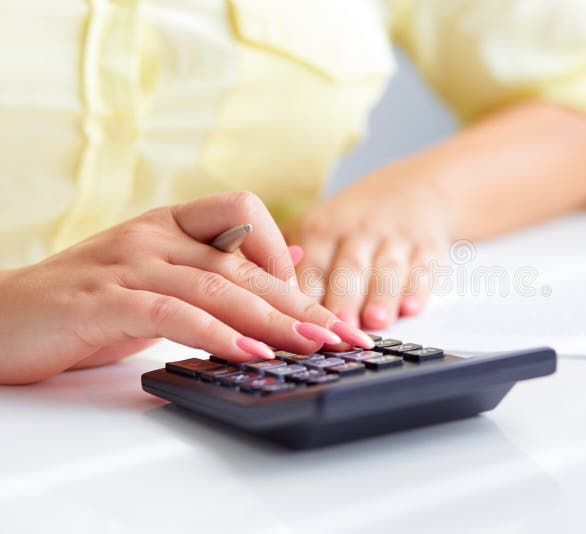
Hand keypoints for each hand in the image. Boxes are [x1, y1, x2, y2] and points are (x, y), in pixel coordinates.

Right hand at [0, 192, 372, 383]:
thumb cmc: (86, 301)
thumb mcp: (162, 275)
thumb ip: (221, 263)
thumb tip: (291, 251)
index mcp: (169, 223)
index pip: (245, 215)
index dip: (286, 259)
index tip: (315, 305)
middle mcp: (152, 235)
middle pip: (243, 263)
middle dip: (301, 302)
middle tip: (345, 334)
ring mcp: (127, 264)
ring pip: (216, 286)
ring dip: (272, 319)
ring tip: (314, 345)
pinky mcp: (102, 301)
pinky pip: (171, 314)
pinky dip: (215, 334)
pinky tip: (249, 353)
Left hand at [283, 160, 450, 329]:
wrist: (415, 192)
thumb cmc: (351, 223)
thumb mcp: (314, 227)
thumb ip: (285, 260)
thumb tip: (257, 302)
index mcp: (321, 228)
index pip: (308, 265)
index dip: (303, 294)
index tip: (296, 320)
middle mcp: (358, 232)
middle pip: (348, 269)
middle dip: (343, 298)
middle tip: (337, 328)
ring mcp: (395, 240)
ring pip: (387, 269)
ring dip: (381, 296)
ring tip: (376, 321)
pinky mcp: (428, 248)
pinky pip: (424, 269)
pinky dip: (418, 289)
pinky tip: (411, 308)